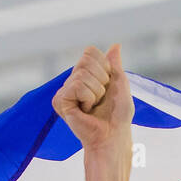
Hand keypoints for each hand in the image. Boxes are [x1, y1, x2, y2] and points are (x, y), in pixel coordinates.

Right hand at [52, 44, 133, 180]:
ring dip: (96, 92)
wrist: (112, 136)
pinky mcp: (60, 101)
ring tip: (94, 107)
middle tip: (100, 99)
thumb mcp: (120, 84)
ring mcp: (64, 91)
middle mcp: (72, 81)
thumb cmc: (118, 115)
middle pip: (85, 60)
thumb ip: (115, 65)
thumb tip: (116, 45)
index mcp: (84, 75)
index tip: (107, 87)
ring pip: (82, 74)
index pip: (90, 52)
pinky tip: (86, 111)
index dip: (104, 67)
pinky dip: (89, 98)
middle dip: (101, 79)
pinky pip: (77, 85)